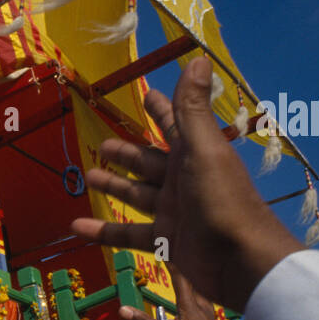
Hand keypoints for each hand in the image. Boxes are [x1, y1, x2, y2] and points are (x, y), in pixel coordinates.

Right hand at [71, 57, 301, 310]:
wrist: (242, 261)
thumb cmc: (223, 201)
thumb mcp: (204, 150)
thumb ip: (193, 109)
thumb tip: (197, 58)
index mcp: (193, 154)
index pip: (173, 124)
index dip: (160, 109)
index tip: (145, 94)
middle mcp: (182, 180)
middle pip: (147, 161)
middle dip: (126, 153)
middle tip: (101, 146)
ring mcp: (173, 212)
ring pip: (136, 195)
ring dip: (113, 186)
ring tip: (87, 178)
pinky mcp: (166, 242)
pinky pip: (128, 233)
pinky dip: (103, 231)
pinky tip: (76, 227)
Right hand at [119, 267, 240, 319]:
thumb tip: (122, 310)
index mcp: (190, 306)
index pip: (180, 278)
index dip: (171, 263)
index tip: (164, 248)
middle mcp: (201, 306)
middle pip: (190, 281)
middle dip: (180, 269)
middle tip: (171, 258)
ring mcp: (208, 315)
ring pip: (198, 291)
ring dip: (188, 282)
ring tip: (183, 275)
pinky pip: (202, 302)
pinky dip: (194, 295)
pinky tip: (196, 302)